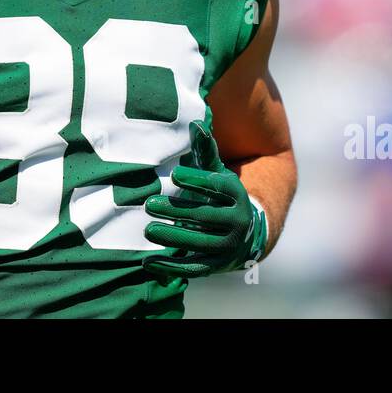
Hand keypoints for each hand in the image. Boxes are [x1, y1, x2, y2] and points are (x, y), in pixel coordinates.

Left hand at [141, 121, 267, 278]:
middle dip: (177, 211)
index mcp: (237, 196)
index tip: (174, 174)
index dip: (198, 181)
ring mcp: (228, 247)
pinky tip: (148, 263)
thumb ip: (205, 152)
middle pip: (206, 217)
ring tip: (148, 229)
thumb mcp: (217, 174)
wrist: (243, 235)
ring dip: (173, 237)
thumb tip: (195, 124)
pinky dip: (170, 267)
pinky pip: (193, 269)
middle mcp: (237, 222)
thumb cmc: (221, 197)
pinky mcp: (216, 266)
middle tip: (149, 204)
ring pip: (200, 243)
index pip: (219, 187)